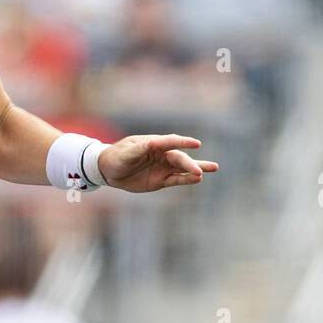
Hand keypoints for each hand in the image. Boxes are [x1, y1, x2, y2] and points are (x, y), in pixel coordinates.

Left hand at [98, 134, 217, 192]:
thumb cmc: (117, 157)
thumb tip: (153, 143)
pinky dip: (186, 180)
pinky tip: (197, 179)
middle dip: (190, 164)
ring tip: (214, 168)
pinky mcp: (161, 180)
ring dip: (197, 169)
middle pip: (180, 158)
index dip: (183, 142)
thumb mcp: (126, 152)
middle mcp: (162, 154)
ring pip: (183, 168)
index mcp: (154, 144)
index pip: (172, 142)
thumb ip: (140, 149)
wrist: (109, 171)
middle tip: (199, 171)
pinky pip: (176, 180)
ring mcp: (163, 167)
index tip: (196, 143)